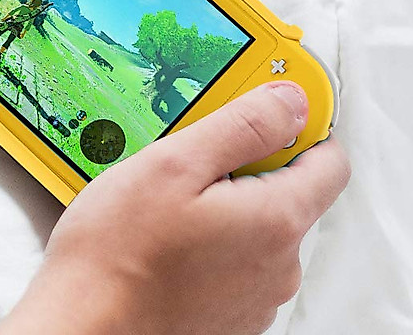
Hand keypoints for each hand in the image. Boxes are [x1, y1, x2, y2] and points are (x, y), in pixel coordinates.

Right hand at [0, 83, 349, 334]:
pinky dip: (211, 235)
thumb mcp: (175, 163)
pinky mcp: (230, 314)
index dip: (299, 122)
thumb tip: (291, 100)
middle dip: (246, 159)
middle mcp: (279, 265)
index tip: (264, 101)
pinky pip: (236, 256)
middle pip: (288, 189)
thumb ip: (242, 126)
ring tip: (166, 194)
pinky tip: (165, 231)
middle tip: (188, 150)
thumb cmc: (120, 253)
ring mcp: (256, 295)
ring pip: (258, 222)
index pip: (328, 160)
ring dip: (225, 199)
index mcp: (276, 221)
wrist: (84, 327)